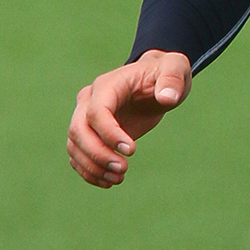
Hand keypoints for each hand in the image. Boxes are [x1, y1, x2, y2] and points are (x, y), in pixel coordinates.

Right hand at [67, 50, 191, 187]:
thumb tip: (168, 97)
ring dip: (92, 166)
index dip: (110, 134)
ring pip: (74, 145)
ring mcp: (86, 117)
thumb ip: (173, 79)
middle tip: (124, 169)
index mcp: (107, 85)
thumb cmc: (165, 72)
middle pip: (78, 130)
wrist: (155, 80)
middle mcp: (89, 100)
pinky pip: (78, 154)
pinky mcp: (90, 133)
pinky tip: (109, 181)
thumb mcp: (175, 67)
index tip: (132, 150)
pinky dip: (88, 171)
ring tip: (119, 178)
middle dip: (98, 154)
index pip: (96, 112)